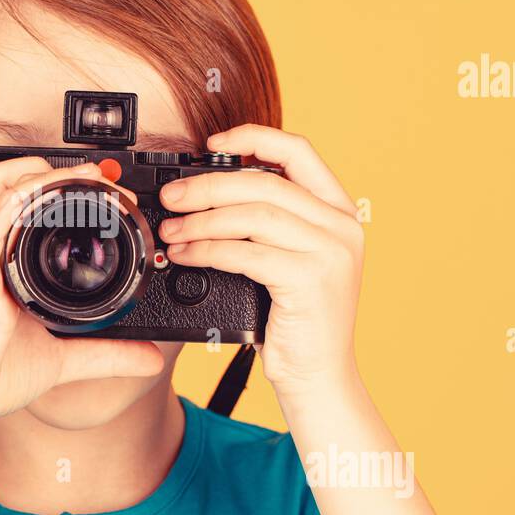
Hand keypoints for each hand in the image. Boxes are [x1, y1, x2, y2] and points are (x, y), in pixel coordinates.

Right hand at [0, 157, 164, 431]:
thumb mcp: (63, 362)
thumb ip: (108, 355)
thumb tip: (152, 357)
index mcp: (3, 264)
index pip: (25, 202)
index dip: (60, 182)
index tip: (104, 183)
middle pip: (5, 181)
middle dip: (47, 166)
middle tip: (93, 176)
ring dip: (35, 178)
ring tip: (74, 177)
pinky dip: (5, 215)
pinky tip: (25, 202)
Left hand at [157, 124, 363, 396]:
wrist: (319, 377)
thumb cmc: (295, 319)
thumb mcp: (291, 259)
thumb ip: (269, 222)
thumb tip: (207, 192)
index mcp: (339, 211)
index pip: (299, 152)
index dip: (254, 137)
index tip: (212, 142)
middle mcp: (342, 226)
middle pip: (264, 184)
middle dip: (208, 187)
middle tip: (171, 197)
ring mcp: (331, 252)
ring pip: (252, 216)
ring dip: (202, 221)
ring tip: (171, 230)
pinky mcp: (310, 280)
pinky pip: (246, 253)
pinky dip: (207, 250)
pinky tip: (185, 255)